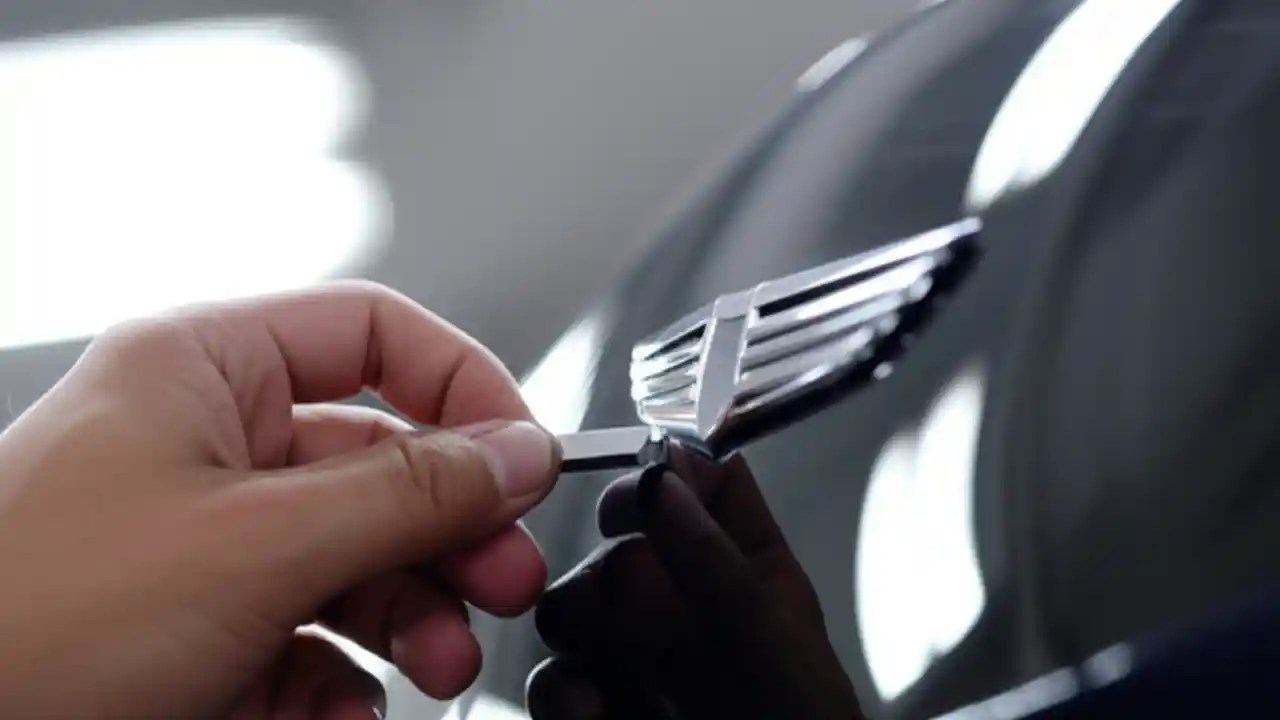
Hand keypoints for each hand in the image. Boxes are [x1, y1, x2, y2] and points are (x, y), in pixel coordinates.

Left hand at [0, 282, 559, 717]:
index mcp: (204, 371)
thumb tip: (519, 451)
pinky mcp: (198, 626)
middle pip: (380, 460)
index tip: (524, 459)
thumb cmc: (30, 626)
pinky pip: (308, 635)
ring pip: (355, 555)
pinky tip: (342, 710)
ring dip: (412, 613)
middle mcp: (207, 444)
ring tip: (438, 663)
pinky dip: (343, 679)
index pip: (373, 336)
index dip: (463, 388)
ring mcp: (204, 541)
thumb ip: (409, 493)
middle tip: (503, 580)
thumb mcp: (258, 546)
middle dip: (450, 528)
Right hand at [526, 448, 862, 719]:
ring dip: (583, 627)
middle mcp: (686, 605)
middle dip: (618, 572)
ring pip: (571, 604)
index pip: (695, 482)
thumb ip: (712, 557)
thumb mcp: (771, 642)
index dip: (663, 473)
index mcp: (746, 569)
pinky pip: (555, 680)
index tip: (641, 490)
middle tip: (641, 609)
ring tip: (615, 665)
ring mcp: (640, 660)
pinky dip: (568, 693)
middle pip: (617, 541)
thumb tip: (660, 474)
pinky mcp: (600, 710)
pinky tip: (598, 711)